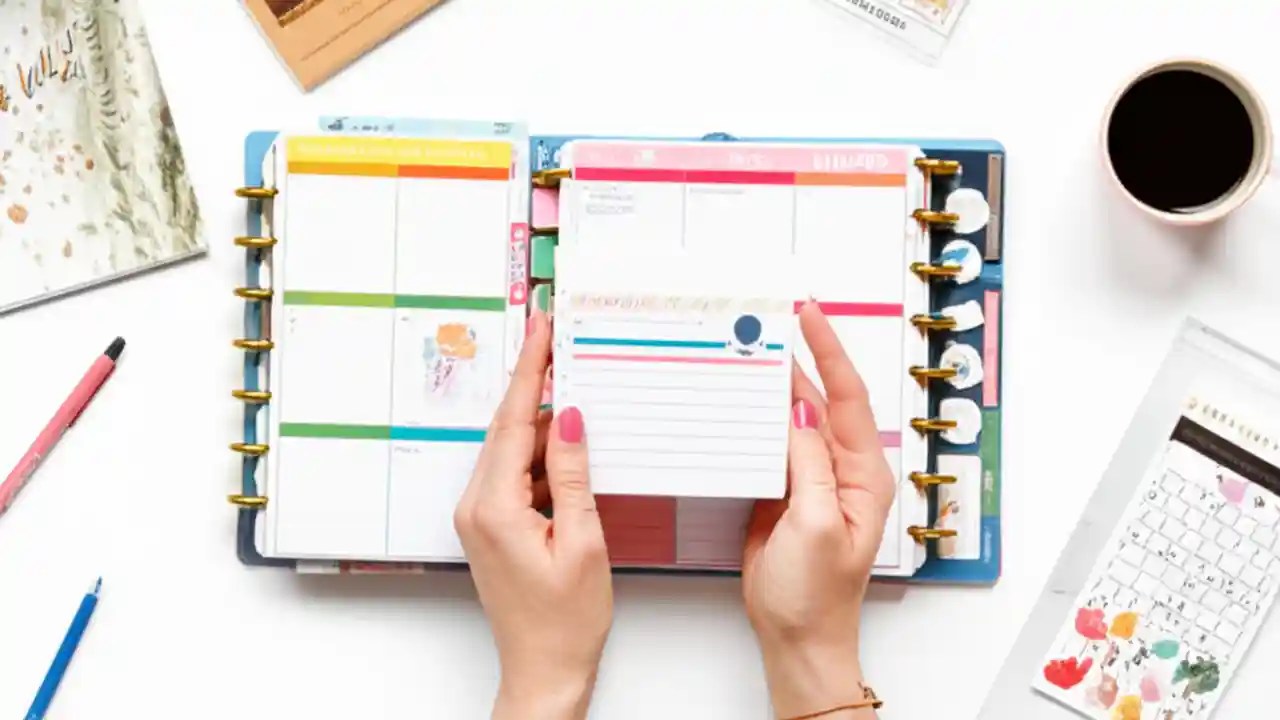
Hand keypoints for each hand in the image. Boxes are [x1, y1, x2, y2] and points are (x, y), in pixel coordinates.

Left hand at [454, 311, 612, 719]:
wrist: (543, 670)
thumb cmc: (565, 621)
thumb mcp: (583, 541)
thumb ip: (574, 474)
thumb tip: (571, 420)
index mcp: (494, 507)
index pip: (515, 421)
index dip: (531, 371)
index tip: (542, 331)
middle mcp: (476, 506)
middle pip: (508, 428)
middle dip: (535, 384)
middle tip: (557, 340)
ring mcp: (479, 516)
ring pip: (512, 450)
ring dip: (543, 423)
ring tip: (574, 386)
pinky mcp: (490, 525)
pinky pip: (514, 474)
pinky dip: (541, 456)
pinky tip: (569, 445)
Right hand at [743, 302, 895, 718]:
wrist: (795, 639)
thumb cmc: (817, 596)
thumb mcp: (816, 526)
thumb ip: (808, 465)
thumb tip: (798, 413)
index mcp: (862, 475)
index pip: (848, 398)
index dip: (830, 353)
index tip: (811, 317)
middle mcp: (838, 470)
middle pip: (817, 401)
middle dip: (796, 360)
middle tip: (766, 323)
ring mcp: (808, 479)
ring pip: (788, 419)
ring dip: (769, 387)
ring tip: (746, 350)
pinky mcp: (781, 491)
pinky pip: (765, 445)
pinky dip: (750, 421)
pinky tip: (734, 402)